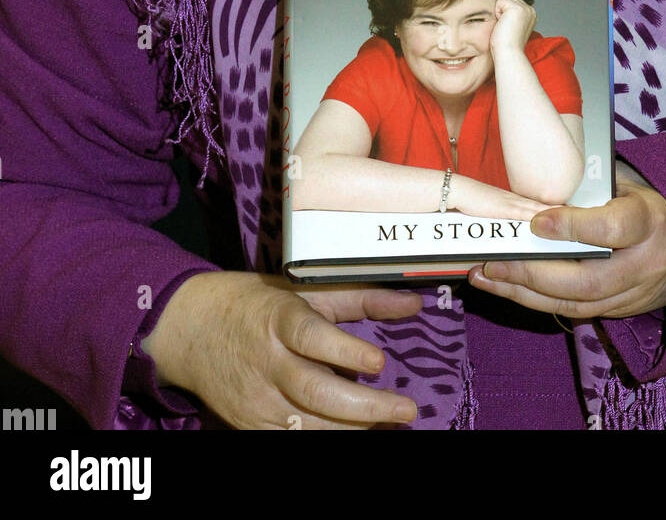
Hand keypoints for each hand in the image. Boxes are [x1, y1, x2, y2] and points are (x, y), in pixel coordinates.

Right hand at [140, 270, 423, 429]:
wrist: (188, 328)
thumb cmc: (254, 304)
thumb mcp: (304, 290)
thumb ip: (361, 298)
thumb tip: (413, 304)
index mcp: (278, 319)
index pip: (312, 337)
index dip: (346, 352)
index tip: (381, 362)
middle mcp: (266, 362)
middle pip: (316, 392)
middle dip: (366, 407)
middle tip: (406, 410)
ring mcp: (256, 400)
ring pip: (309, 425)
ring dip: (354, 429)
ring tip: (390, 424)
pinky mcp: (249, 425)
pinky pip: (293, 440)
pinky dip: (327, 438)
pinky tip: (356, 433)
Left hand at [466, 159, 665, 317]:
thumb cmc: (637, 202)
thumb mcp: (621, 184)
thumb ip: (585, 189)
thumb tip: (532, 192)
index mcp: (648, 221)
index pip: (612, 229)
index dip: (573, 227)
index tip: (536, 222)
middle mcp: (644, 264)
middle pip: (588, 280)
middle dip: (534, 272)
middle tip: (494, 260)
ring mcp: (634, 294)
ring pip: (577, 303)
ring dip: (525, 292)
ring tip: (486, 275)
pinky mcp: (620, 312)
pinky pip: (574, 312)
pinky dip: (536, 300)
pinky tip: (506, 286)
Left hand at [489, 0, 536, 60]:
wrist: (509, 53)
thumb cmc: (506, 44)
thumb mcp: (513, 26)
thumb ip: (513, 15)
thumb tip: (502, 7)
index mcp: (531, 14)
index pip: (512, 2)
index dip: (505, 14)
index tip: (509, 28)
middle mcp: (531, 10)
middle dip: (503, 11)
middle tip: (506, 28)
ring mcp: (525, 9)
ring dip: (500, 12)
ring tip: (505, 26)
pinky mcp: (517, 9)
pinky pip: (500, 1)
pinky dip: (497, 12)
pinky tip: (503, 24)